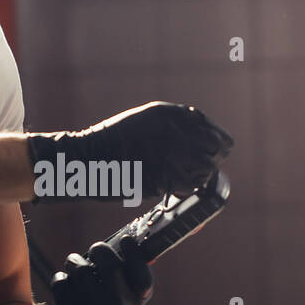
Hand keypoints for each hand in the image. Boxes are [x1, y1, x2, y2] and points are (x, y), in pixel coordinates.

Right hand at [28, 101, 232, 201]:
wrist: (86, 157)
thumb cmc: (113, 141)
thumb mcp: (145, 120)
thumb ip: (174, 126)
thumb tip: (202, 141)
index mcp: (171, 114)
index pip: (215, 133)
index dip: (217, 146)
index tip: (213, 154)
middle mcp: (174, 130)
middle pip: (215, 151)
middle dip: (211, 162)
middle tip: (199, 170)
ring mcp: (169, 153)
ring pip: (205, 170)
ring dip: (198, 178)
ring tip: (184, 179)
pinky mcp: (161, 175)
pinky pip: (188, 187)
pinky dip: (185, 190)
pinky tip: (174, 188)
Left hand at [45, 234, 153, 304]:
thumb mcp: (129, 295)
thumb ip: (132, 270)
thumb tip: (134, 237)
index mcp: (138, 300)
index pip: (141, 272)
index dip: (133, 252)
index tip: (125, 239)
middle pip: (109, 263)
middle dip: (98, 250)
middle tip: (95, 250)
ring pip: (80, 269)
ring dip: (74, 262)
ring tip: (76, 267)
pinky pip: (61, 281)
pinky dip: (61, 279)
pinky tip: (66, 287)